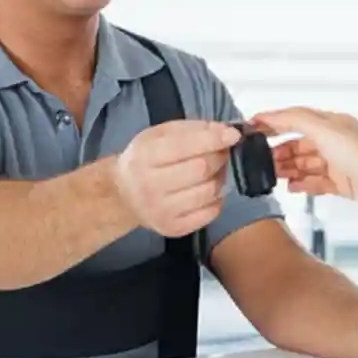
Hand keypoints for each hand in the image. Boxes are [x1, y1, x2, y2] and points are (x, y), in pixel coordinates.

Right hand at [116, 120, 240, 236]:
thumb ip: (193, 129)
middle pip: (201, 169)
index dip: (214, 139)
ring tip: (213, 171)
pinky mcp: (173, 229)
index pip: (186, 146)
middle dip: (219, 157)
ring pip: (209, 191)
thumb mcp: (159, 135)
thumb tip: (226, 131)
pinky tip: (207, 190)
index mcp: (145, 157)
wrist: (123, 195)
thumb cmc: (145, 159)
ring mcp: (161, 211)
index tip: (234, 134)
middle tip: (221, 152)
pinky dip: (216, 199)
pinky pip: (210, 213)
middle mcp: (150, 186)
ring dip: (219, 178)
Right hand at [250, 107, 357, 217]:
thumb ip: (297, 120)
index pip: (296, 118)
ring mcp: (340, 163)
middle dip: (279, 150)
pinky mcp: (344, 183)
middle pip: (299, 143)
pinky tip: (292, 187)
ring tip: (272, 175)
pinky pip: (316, 182)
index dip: (273, 121)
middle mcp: (336, 141)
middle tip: (260, 159)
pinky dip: (303, 183)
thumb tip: (273, 113)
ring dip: (289, 168)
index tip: (252, 127)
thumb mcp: (327, 131)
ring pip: (306, 163)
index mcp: (333, 123)